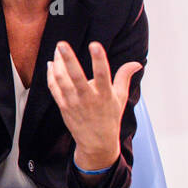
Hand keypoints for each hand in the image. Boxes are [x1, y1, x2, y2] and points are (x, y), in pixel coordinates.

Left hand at [48, 41, 140, 171]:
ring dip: (58, 64)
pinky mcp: (63, 106)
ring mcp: (74, 103)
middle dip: (69, 60)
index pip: (102, 75)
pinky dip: (51, 76)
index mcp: (105, 95)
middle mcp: (88, 99)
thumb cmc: (110, 117)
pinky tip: (51, 65)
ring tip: (57, 50)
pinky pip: (54, 88)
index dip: (99, 59)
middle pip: (76, 77)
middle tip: (61, 44)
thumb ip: (124, 77)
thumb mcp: (121, 98)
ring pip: (62, 81)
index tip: (95, 44)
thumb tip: (136, 63)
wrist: (97, 142)